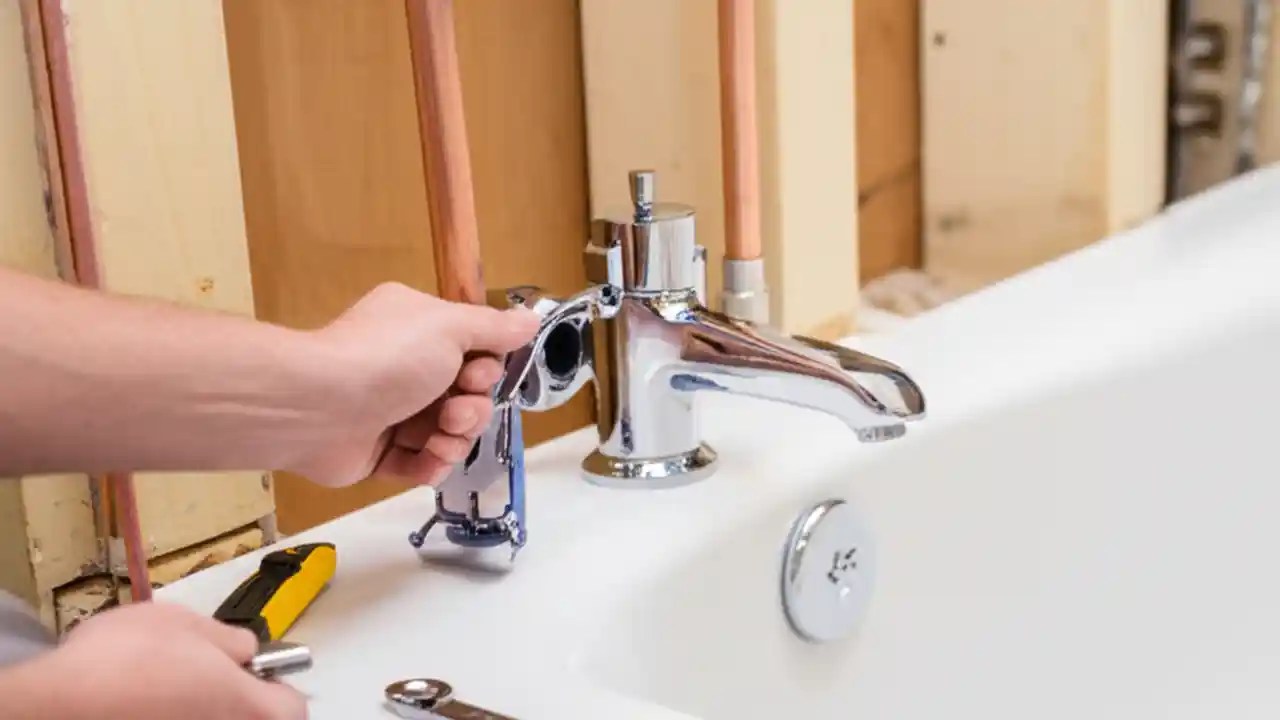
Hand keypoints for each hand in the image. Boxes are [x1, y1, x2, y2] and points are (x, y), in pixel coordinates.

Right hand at [1, 603, 304, 719]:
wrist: (56, 708)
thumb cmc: (127, 659)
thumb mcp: (186, 624)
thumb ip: (230, 640)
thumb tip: (247, 653)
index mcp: (251, 710)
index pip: (292, 707)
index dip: (275, 686)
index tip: (248, 671)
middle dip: (238, 702)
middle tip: (206, 682)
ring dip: (202, 712)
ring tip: (165, 694)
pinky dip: (171, 719)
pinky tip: (141, 709)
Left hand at [292, 282, 538, 486]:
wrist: (318, 408)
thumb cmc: (387, 358)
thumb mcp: (451, 327)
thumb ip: (494, 327)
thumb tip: (530, 319)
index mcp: (418, 327)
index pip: (471, 351)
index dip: (486, 369)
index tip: (479, 374)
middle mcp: (403, 366)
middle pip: (465, 396)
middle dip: (472, 409)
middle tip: (455, 411)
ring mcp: (389, 411)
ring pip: (447, 432)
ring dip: (455, 439)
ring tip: (439, 437)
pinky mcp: (377, 452)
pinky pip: (420, 463)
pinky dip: (431, 464)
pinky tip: (429, 461)